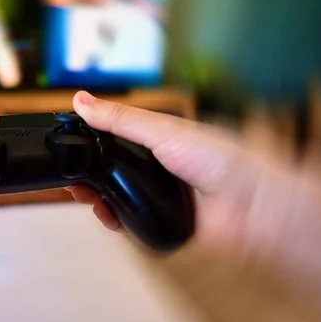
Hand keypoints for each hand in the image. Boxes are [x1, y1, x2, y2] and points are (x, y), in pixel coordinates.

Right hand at [69, 91, 320, 311]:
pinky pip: (129, 220)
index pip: (116, 135)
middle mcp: (158, 166)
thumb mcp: (163, 130)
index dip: (93, 139)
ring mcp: (159, 195)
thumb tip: (82, 100)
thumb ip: (120, 119)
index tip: (70, 142)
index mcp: (161, 139)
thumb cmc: (221, 159)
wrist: (250, 206)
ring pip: (117, 195)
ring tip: (83, 195)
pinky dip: (114, 218)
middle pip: (113, 168)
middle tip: (71, 175)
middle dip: (90, 172)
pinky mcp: (161, 221)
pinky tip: (106, 214)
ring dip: (98, 196)